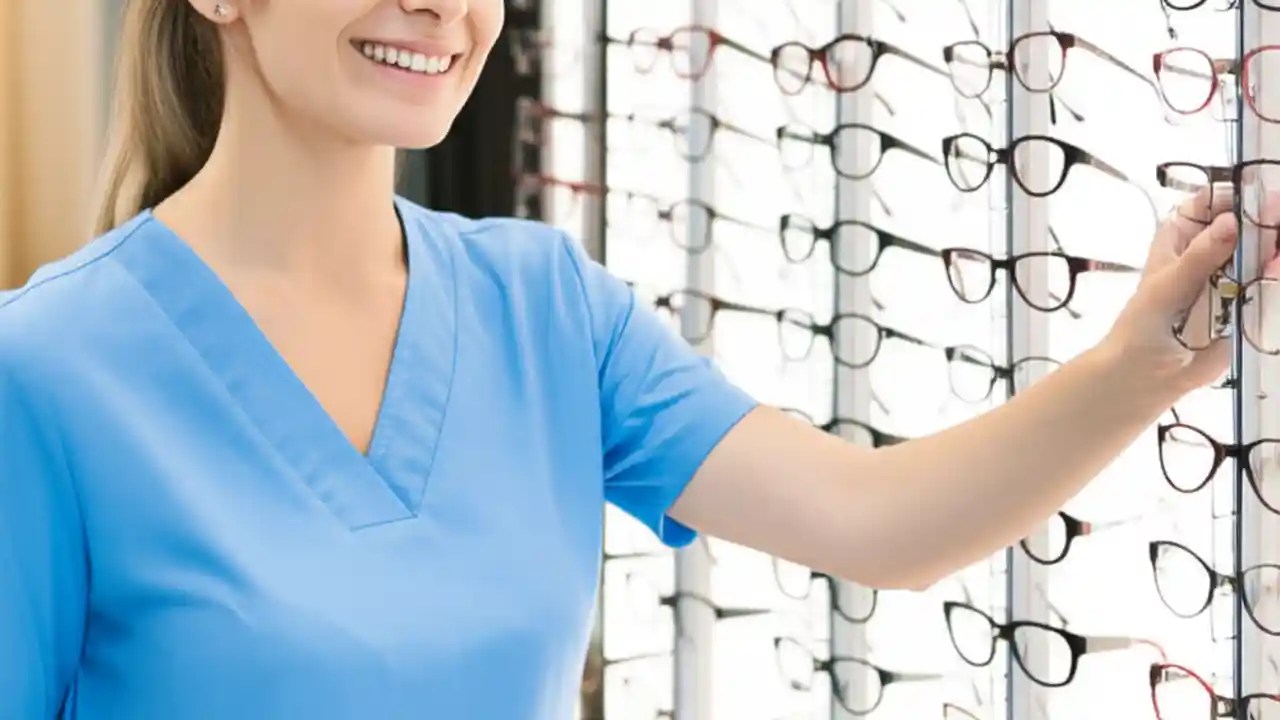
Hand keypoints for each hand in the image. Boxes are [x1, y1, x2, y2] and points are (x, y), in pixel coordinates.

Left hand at [1102, 188, 1279, 399]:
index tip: (1263, 192)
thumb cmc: (1142, 325)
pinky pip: (1268, 286)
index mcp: (1182, 235)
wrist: (1146, 375)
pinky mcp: (1247, 304)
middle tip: (1278, 218)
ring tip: (1276, 256)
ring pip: (1262, 254)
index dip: (1237, 193)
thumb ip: (1200, 257)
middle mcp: (1210, 251)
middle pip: (1246, 226)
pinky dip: (1276, 278)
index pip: (1213, 201)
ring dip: (1274, 249)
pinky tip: (1277, 271)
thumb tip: (1231, 223)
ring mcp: (1232, 277)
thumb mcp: (1167, 287)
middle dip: (1266, 221)